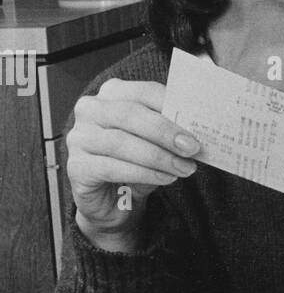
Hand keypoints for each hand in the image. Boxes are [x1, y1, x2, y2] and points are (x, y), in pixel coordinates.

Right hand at [66, 79, 200, 247]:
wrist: (113, 201)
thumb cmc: (135, 164)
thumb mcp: (156, 143)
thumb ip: (170, 132)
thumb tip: (196, 132)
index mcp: (113, 94)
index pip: (143, 91)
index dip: (171, 106)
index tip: (196, 123)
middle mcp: (91, 110)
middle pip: (130, 114)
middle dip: (165, 132)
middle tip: (192, 148)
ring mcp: (80, 138)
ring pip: (121, 142)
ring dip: (158, 156)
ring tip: (183, 167)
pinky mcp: (77, 167)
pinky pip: (111, 167)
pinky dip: (143, 173)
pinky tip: (165, 178)